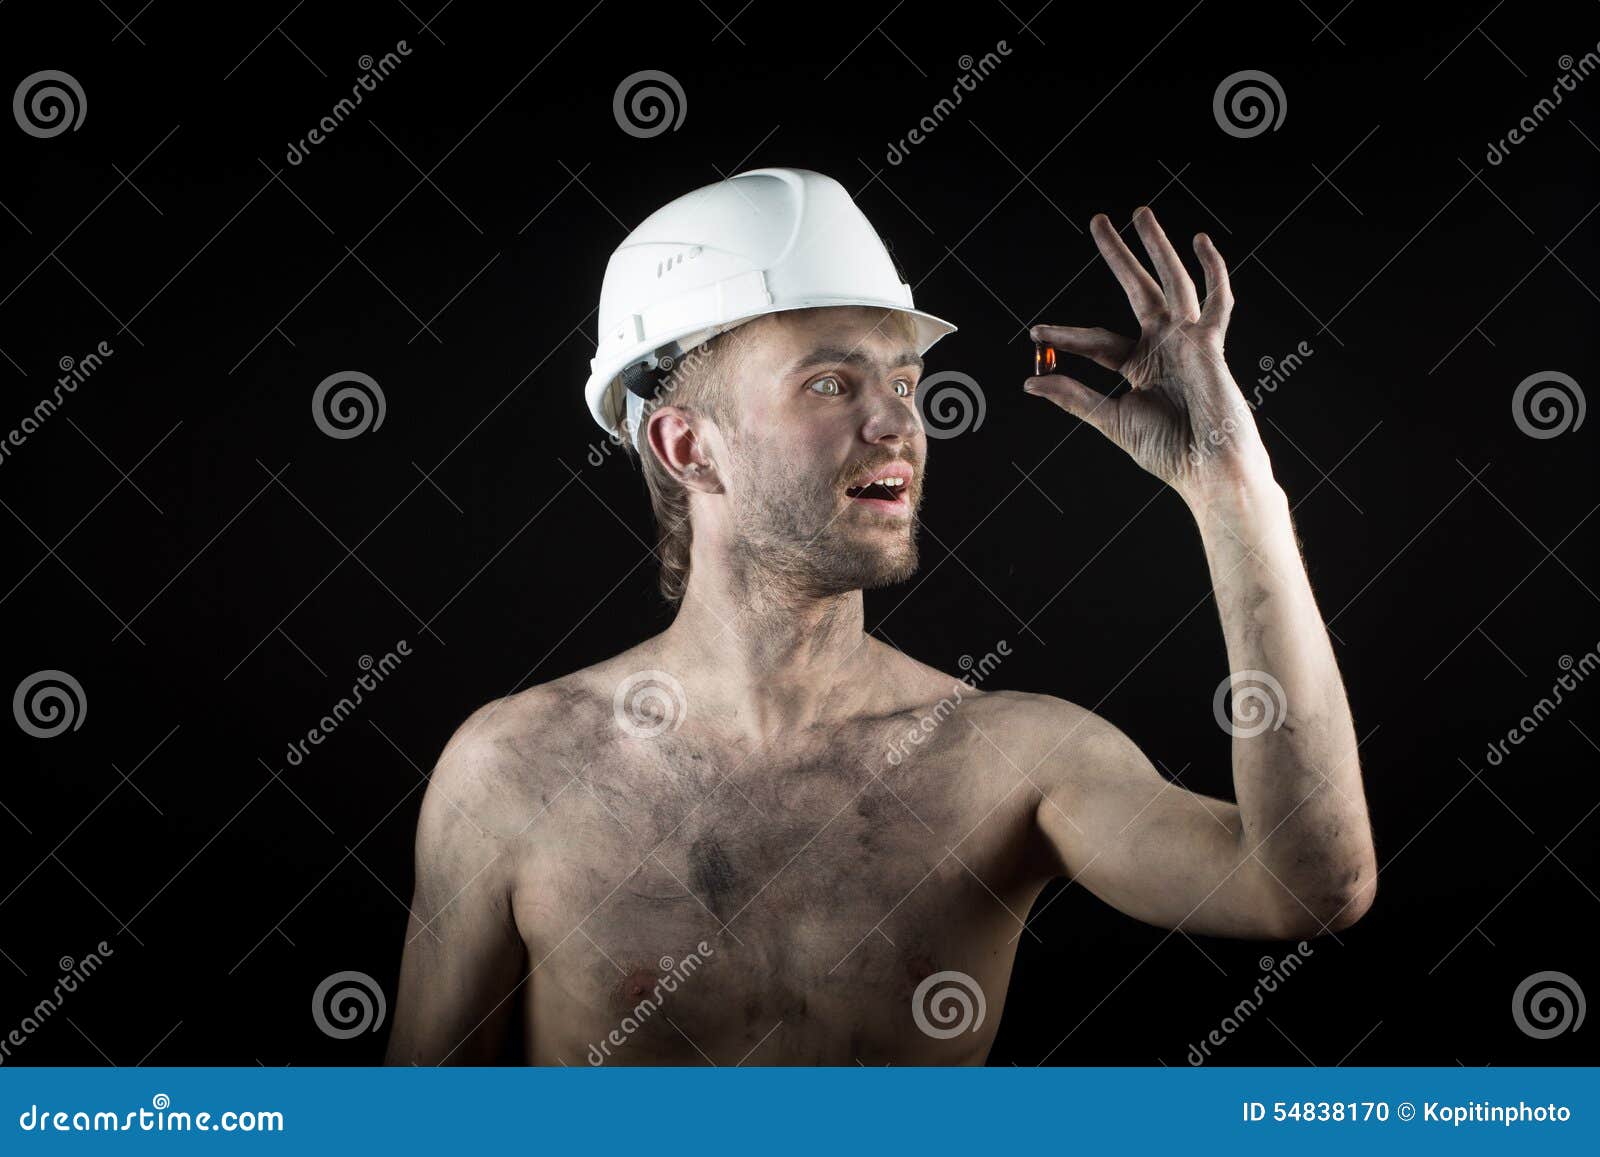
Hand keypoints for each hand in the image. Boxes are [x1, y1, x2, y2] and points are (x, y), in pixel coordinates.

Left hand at [1025, 207, 1273, 503]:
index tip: (1036, 334)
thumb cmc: (1168, 451)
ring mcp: (1187, 341)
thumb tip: (1031, 380)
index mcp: (1140, 367)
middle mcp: (1164, 347)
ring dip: (1157, 247)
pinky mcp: (1209, 343)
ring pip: (1172, 283)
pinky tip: (1201, 242)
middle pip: (1136, 290)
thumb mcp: (1111, 419)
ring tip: (1139, 214)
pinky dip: (1213, 271)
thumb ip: (1074, 397)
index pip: (1097, 341)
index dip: (1066, 336)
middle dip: (1118, 256)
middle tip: (1099, 221)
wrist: (1208, 468)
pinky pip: (1216, 300)